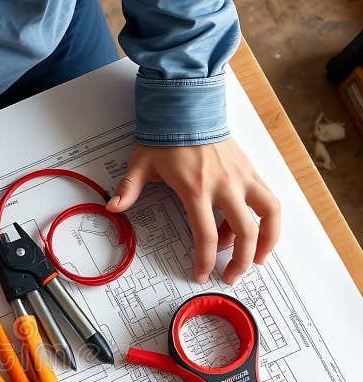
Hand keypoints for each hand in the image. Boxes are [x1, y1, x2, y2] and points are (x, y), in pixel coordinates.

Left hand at [106, 139, 280, 284]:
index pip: (205, 234)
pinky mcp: (251, 169)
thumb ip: (128, 189)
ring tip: (260, 259)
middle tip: (230, 276)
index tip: (200, 275)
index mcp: (195, 189)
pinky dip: (270, 218)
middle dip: (241, 260)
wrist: (187, 105)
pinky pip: (270, 197)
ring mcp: (242, 176)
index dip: (204, 260)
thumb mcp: (142, 164)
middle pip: (245, 231)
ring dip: (269, 240)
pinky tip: (262, 231)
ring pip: (269, 213)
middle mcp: (224, 185)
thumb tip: (112, 208)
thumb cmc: (166, 136)